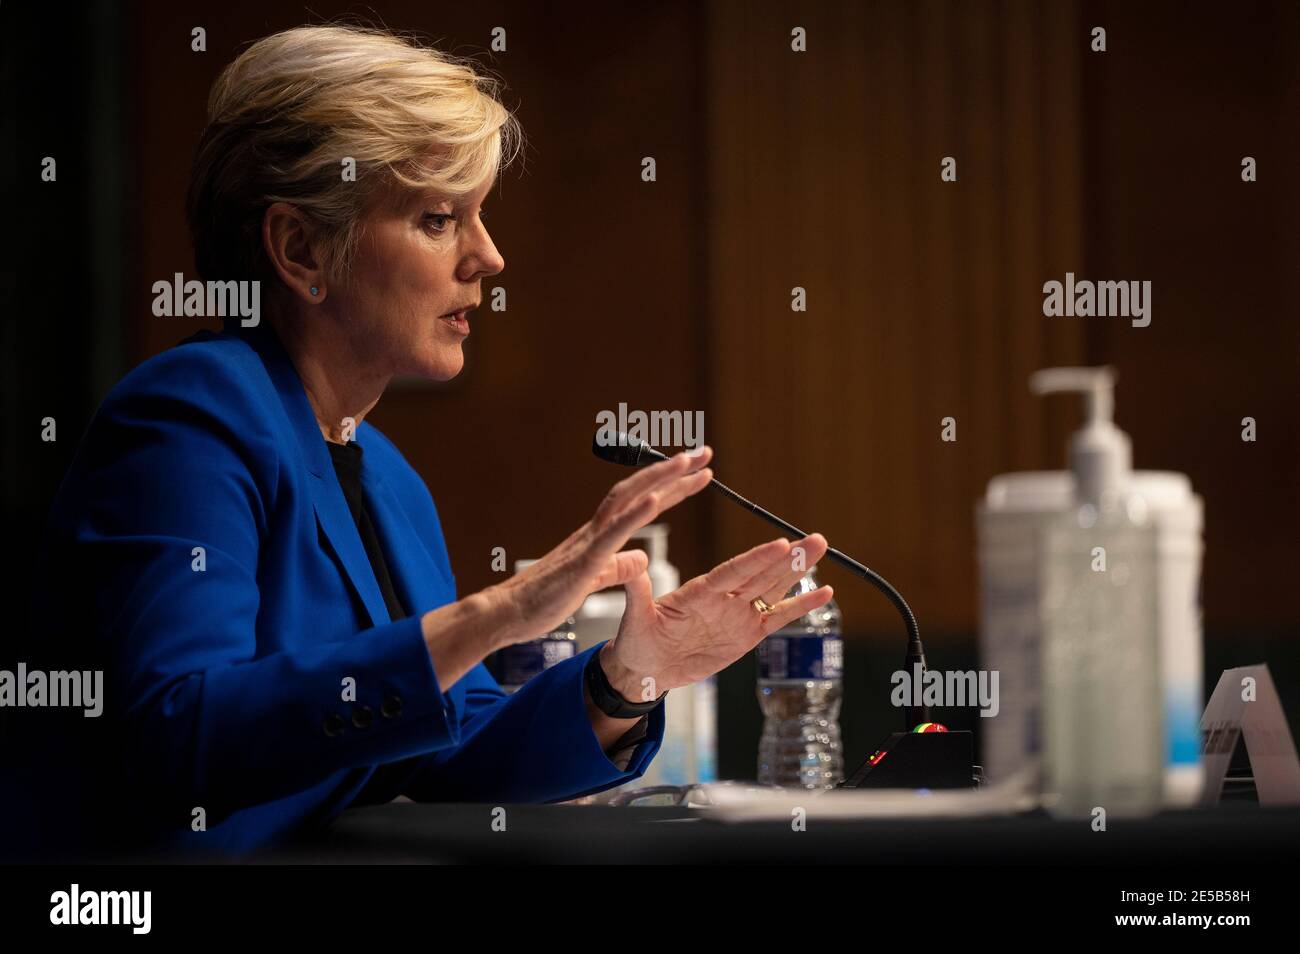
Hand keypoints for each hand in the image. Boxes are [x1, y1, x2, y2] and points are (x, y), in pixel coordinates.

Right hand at [487, 446, 714, 647]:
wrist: (509, 614)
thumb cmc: (545, 599)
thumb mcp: (595, 581)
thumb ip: (619, 567)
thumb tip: (643, 556)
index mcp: (600, 536)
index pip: (643, 502)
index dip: (673, 485)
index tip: (699, 471)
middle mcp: (596, 530)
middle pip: (639, 490)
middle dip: (673, 470)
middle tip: (705, 452)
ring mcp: (588, 542)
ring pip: (626, 500)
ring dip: (658, 479)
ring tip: (686, 461)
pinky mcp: (583, 562)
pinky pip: (611, 534)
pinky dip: (635, 514)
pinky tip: (656, 500)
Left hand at [599, 533, 832, 699]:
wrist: (647, 667)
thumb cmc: (637, 640)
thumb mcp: (635, 619)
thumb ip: (639, 594)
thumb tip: (632, 569)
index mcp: (699, 591)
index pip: (733, 572)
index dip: (757, 560)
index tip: (780, 544)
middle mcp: (723, 598)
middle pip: (761, 575)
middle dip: (789, 558)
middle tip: (817, 539)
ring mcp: (738, 614)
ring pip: (773, 589)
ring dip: (798, 572)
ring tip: (821, 549)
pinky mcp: (747, 634)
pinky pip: (777, 618)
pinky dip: (800, 606)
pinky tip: (824, 593)